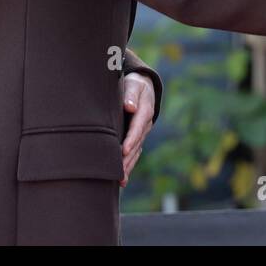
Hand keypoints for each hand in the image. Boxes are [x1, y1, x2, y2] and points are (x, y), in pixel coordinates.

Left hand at [120, 72, 155, 186]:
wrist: (143, 88)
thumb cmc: (134, 85)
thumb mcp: (133, 85)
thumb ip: (131, 95)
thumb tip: (129, 107)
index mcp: (145, 110)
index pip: (138, 126)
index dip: (132, 139)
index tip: (124, 150)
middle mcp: (145, 124)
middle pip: (137, 143)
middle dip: (128, 158)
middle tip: (119, 171)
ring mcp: (142, 133)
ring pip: (136, 151)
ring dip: (129, 166)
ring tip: (120, 179)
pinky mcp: (137, 139)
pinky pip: (134, 154)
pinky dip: (129, 166)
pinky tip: (122, 180)